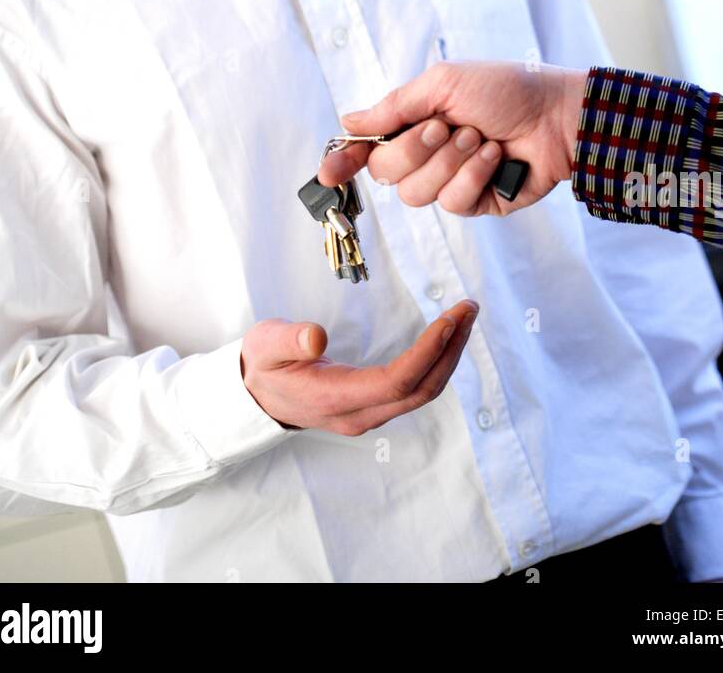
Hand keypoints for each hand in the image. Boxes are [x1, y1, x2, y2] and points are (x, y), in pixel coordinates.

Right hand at [240, 300, 478, 432]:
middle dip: (450, 349)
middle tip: (468, 308)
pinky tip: (445, 337)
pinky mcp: (372, 406)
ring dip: (448, 355)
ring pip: (421, 392)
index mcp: (334, 398)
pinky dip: (435, 362)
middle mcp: (358, 414)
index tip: (449, 319)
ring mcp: (367, 414)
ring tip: (464, 317)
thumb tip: (315, 336)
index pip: (395, 382)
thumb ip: (288, 340)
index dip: (427, 352)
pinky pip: (414, 389)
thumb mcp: (265, 346)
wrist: (254, 398)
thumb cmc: (261, 366)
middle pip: (419, 389)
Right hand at [317, 60, 588, 215]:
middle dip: (416, 149)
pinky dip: (475, 176)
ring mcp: (449, 181)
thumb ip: (395, 106)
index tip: (329, 174)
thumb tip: (349, 120)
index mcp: (413, 122)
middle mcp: (426, 154)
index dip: (344, 162)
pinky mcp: (474, 202)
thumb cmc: (504, 89)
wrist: (556, 115)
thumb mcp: (444, 83)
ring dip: (450, 162)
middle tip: (447, 126)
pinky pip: (454, 202)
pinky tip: (496, 157)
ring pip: (417, 193)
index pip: (367, 149)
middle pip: (387, 172)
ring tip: (480, 138)